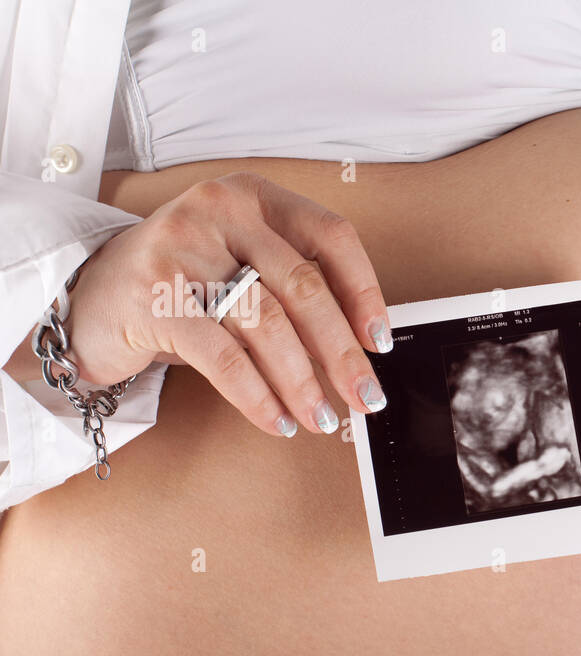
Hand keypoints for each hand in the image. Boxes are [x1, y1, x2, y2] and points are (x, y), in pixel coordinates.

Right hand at [55, 172, 390, 435]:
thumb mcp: (241, 266)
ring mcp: (183, 250)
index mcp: (253, 196)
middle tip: (365, 396)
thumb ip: (294, 289)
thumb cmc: (181, 286)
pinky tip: (277, 419)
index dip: (364, 291)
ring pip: (268, 325)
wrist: (86, 298)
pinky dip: (258, 396)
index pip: (331, 236)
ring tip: (320, 417)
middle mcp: (219, 211)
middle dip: (342, 353)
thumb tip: (360, 350)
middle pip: (305, 288)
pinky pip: (224, 357)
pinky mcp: (154, 298)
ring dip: (302, 382)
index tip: (381, 340)